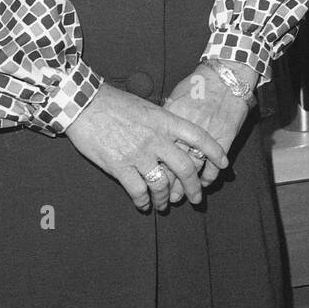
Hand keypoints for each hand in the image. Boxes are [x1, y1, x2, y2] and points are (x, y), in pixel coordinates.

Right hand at [66, 83, 226, 212]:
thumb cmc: (115, 103)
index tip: (223, 165)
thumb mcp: (146, 106)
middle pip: (186, 167)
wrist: (85, 103)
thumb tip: (176, 138)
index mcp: (164, 120)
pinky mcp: (119, 166)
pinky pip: (138, 191)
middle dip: (194, 187)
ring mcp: (138, 153)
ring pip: (162, 184)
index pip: (198, 137)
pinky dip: (143, 200)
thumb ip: (162, 123)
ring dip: (166, 199)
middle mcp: (156, 137)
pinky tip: (144, 203)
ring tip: (165, 205)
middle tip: (196, 197)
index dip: (215, 152)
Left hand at [161, 62, 252, 191]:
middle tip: (164, 198)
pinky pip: (214, 164)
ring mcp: (206, 136)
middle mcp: (186, 130)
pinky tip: (205, 182)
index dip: (154, 169)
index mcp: (171, 119)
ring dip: (188, 186)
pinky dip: (210, 176)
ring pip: (193, 168)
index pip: (159, 151)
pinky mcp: (224, 138)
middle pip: (174, 164)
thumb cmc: (199, 84)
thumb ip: (164, 117)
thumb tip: (152, 131)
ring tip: (182, 197)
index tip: (150, 180)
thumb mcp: (175, 96)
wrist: (225, 76)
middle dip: (168, 185)